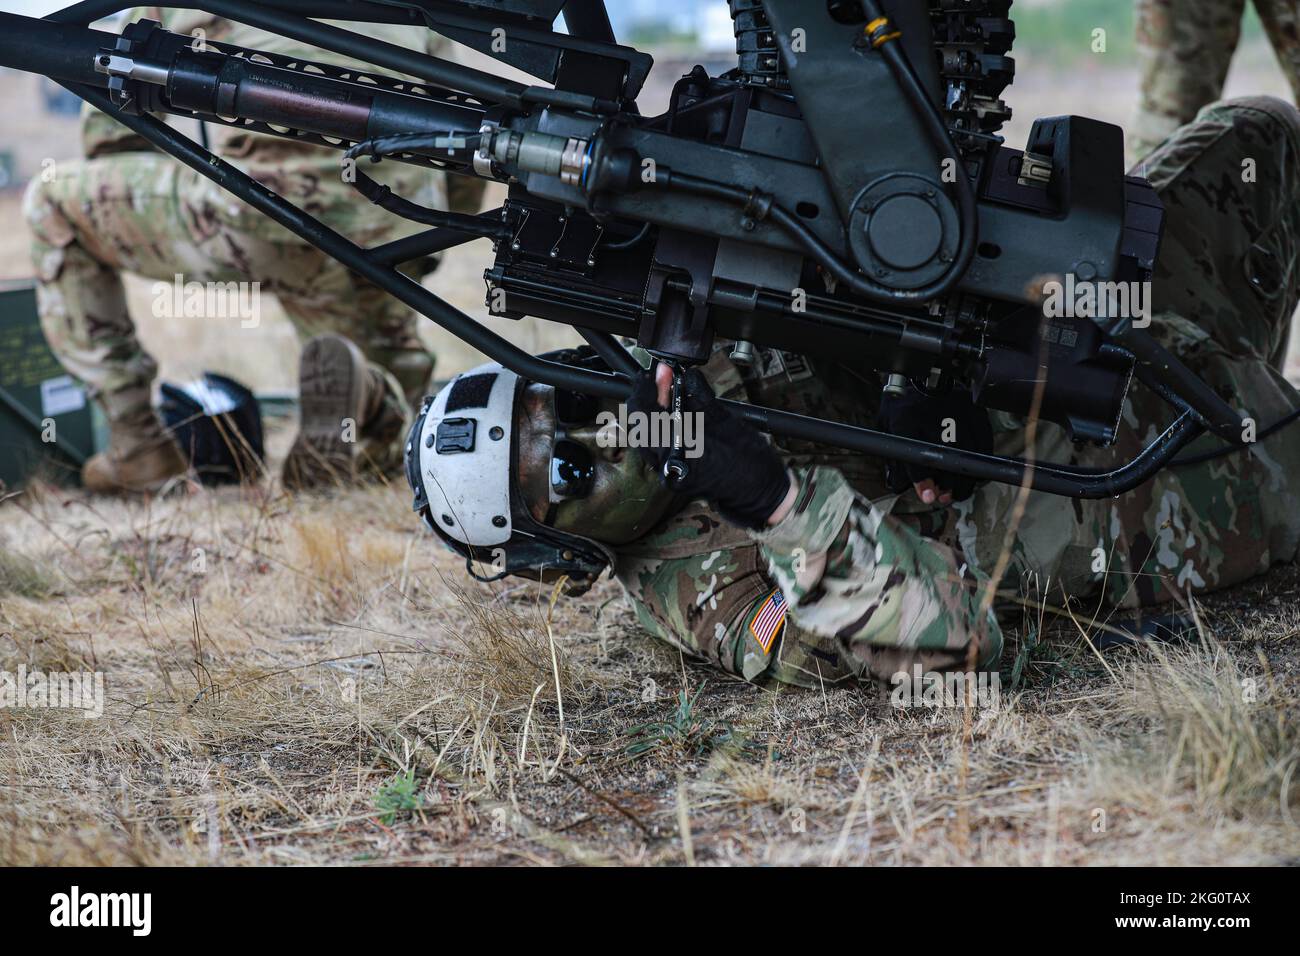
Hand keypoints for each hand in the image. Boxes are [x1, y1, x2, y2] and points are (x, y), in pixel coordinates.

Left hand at [627, 363, 794, 529]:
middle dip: (647, 397)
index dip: (649, 389)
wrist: (760, 490)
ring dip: (651, 411)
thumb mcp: (725, 421)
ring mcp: (668, 473)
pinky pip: (655, 446)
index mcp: (677, 453)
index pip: (646, 416)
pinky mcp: (672, 473)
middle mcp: (666, 467)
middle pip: (640, 426)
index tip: (658, 371)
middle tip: (661, 376)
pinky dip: (658, 426)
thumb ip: (700, 397)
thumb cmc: (748, 460)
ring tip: (664, 389)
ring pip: (645, 436)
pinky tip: (669, 411)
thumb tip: (687, 375)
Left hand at [879, 383, 992, 502]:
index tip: (929, 497)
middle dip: (947, 484)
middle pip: (947, 456)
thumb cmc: (903, 409)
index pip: (917, 454)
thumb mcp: (888, 430)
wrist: (922, 378)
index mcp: (906, 419)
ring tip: (957, 491)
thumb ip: (894, 458)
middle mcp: (933, 413)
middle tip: (944, 498)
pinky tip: (971, 472)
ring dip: (965, 478)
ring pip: (969, 452)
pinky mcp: (975, 409)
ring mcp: (958, 409)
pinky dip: (980, 461)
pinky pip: (984, 442)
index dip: (923, 479)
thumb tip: (900, 486)